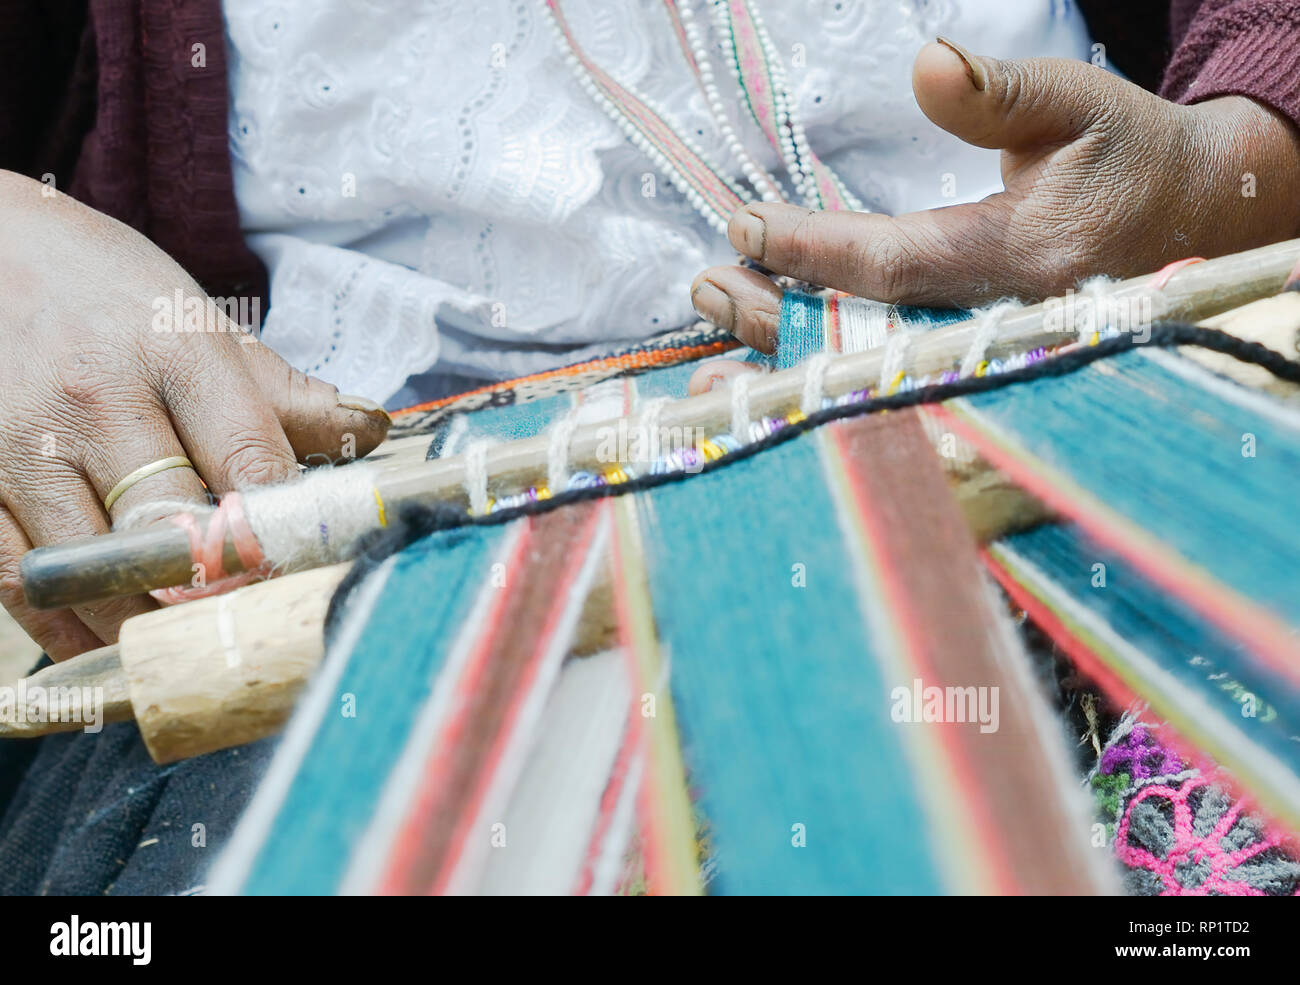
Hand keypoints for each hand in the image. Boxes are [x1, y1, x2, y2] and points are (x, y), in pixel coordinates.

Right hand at [0, 171, 389, 659]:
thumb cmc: (112, 297)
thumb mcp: (205, 324)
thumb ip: (285, 394)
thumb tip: (372, 432)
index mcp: (176, 350)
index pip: (249, 460)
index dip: (280, 535)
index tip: (303, 575)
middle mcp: (96, 397)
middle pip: (169, 527)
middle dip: (217, 589)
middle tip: (251, 625)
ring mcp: (20, 441)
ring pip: (90, 570)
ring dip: (145, 622)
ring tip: (189, 645)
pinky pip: (14, 581)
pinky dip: (65, 625)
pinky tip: (108, 636)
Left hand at [689, 39, 1299, 358]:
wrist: (1185, 220)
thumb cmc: (1122, 156)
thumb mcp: (1075, 105)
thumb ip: (998, 93)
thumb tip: (924, 65)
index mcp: (1023, 261)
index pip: (896, 263)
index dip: (812, 250)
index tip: (742, 225)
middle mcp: (999, 331)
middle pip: (867, 337)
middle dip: (777, 318)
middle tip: (707, 289)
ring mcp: (986, 362)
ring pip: (870, 380)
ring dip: (784, 375)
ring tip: (705, 373)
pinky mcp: (973, 371)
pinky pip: (884, 390)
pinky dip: (820, 398)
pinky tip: (764, 401)